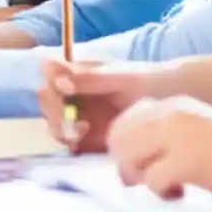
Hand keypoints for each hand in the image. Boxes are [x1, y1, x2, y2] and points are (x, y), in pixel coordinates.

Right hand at [37, 59, 157, 152]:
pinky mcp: (83, 133)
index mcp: (74, 70)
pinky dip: (69, 141)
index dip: (51, 81)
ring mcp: (75, 112)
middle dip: (52, 109)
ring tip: (79, 130)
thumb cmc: (141, 80)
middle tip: (68, 117)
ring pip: (53, 121)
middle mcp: (69, 90)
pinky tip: (82, 139)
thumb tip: (60, 82)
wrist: (165, 100)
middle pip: (46, 99)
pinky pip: (67, 139)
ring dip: (59, 127)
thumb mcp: (117, 76)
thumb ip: (88, 78)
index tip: (63, 89)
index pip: (49, 72)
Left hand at [107, 96, 211, 200]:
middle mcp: (172, 115)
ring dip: (140, 178)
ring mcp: (180, 135)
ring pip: (127, 157)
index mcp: (173, 106)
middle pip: (118, 138)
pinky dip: (161, 193)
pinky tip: (182, 193)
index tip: (137, 166)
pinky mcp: (190, 160)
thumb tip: (132, 154)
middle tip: (144, 181)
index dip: (123, 148)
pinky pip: (151, 179)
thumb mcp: (199, 130)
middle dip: (125, 164)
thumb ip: (168, 133)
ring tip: (166, 187)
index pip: (123, 121)